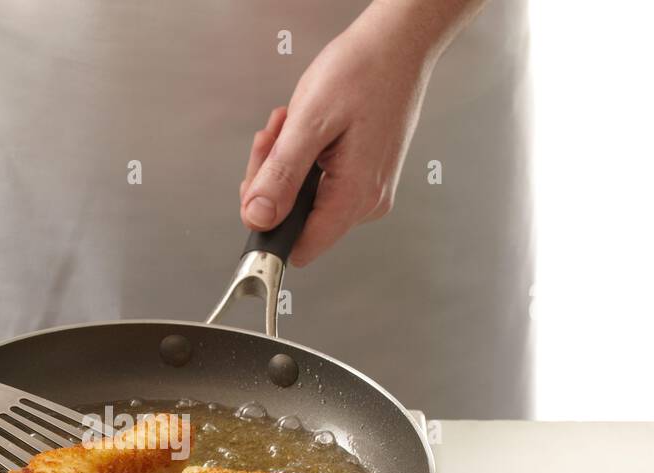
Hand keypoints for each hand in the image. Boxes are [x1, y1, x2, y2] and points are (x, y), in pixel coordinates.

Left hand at [240, 1, 476, 265]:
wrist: (397, 44)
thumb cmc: (364, 71)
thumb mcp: (310, 122)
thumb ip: (282, 176)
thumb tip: (258, 218)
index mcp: (355, 196)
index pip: (298, 247)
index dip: (268, 225)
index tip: (256, 188)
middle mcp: (366, 202)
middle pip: (295, 221)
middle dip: (271, 181)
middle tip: (274, 140)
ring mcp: (367, 190)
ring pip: (302, 200)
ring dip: (284, 164)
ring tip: (291, 125)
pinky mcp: (363, 177)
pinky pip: (317, 183)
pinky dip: (301, 158)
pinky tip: (304, 129)